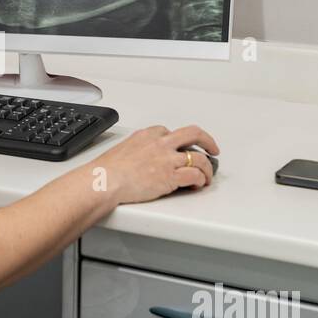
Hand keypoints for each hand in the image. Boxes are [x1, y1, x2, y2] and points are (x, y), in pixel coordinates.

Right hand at [94, 125, 218, 204]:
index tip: (181, 148)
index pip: (169, 132)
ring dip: (206, 168)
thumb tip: (138, 161)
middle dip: (207, 140)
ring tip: (207, 176)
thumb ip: (136, 151)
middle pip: (193, 134)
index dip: (178, 141)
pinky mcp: (171, 176)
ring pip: (198, 158)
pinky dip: (200, 180)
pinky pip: (195, 175)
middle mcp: (160, 144)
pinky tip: (198, 185)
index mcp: (147, 135)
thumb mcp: (122, 150)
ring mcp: (168, 159)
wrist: (105, 180)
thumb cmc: (107, 170)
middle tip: (212, 148)